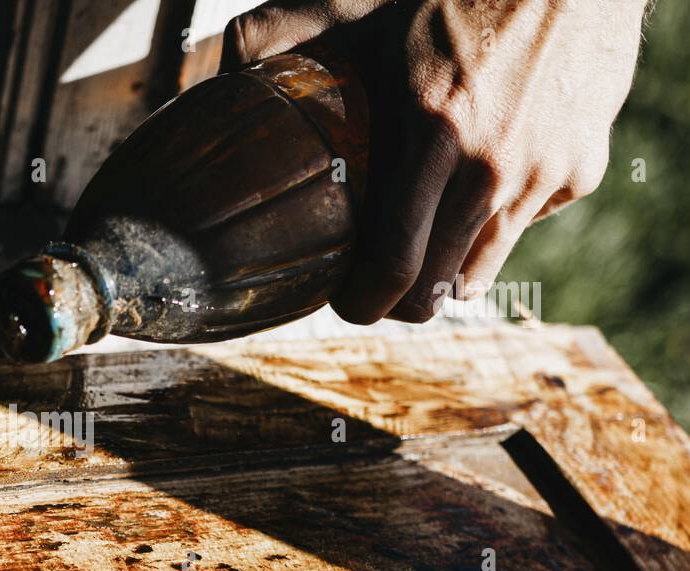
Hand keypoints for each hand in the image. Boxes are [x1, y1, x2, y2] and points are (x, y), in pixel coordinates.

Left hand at [222, 0, 646, 322]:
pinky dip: (496, 222)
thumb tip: (228, 59)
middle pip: (436, 288)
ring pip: (480, 270)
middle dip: (396, 303)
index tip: (344, 302)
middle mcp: (494, 167)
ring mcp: (546, 174)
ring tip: (417, 260)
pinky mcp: (582, 172)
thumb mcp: (371, 15)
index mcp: (435, 134)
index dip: (363, 301)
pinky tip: (478, 190)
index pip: (395, 263)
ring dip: (442, 277)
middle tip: (373, 292)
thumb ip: (292, 37)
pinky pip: (525, 225)